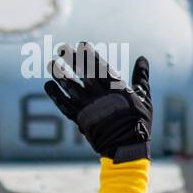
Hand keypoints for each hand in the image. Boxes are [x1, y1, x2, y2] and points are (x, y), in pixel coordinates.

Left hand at [44, 42, 151, 162]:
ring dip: (60, 74)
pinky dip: (55, 94)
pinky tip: (48, 85)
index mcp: (116, 88)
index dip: (90, 54)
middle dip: (72, 59)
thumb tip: (142, 58)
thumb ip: (141, 77)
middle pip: (82, 72)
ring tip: (51, 64)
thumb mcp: (144, 97)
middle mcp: (100, 94)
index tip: (82, 44)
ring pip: (70, 86)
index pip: (100, 66)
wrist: (127, 148)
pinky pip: (64, 104)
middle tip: (62, 48)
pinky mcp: (80, 119)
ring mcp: (88, 107)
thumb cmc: (138, 122)